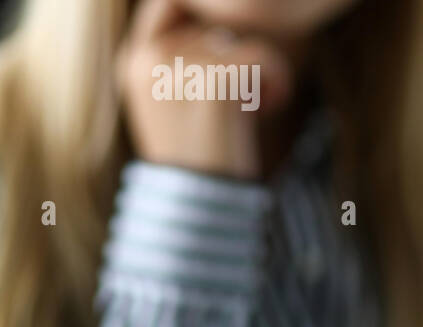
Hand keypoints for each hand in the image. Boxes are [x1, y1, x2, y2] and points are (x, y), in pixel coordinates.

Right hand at [117, 0, 291, 178]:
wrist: (200, 201)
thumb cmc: (198, 152)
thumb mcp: (174, 99)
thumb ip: (182, 58)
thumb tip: (217, 24)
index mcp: (134, 60)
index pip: (167, 3)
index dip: (201, 13)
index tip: (228, 44)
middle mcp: (149, 58)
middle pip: (213, 27)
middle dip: (238, 56)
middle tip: (244, 96)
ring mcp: (179, 67)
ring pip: (240, 43)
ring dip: (259, 72)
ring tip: (252, 107)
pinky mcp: (214, 82)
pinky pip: (262, 56)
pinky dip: (278, 81)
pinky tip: (268, 108)